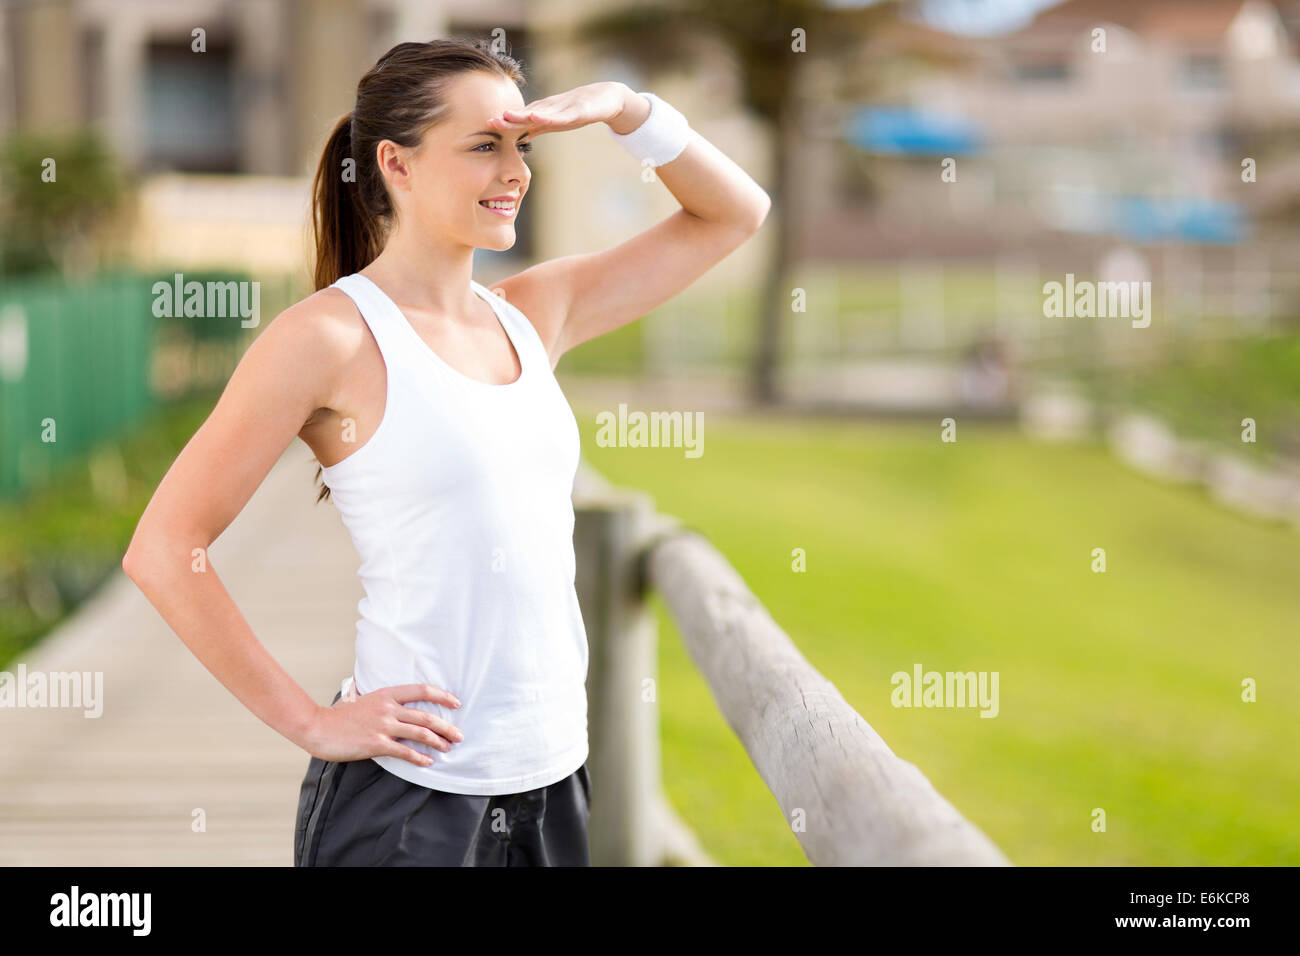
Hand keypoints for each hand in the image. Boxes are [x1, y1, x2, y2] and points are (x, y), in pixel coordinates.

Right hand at [304, 683, 463, 766]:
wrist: (318, 727)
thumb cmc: (338, 715)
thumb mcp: (361, 697)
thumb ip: (378, 698)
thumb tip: (389, 697)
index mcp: (386, 694)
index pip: (421, 690)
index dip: (442, 696)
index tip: (456, 703)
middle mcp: (388, 708)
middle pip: (426, 715)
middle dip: (446, 726)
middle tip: (459, 735)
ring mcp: (382, 726)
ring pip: (420, 733)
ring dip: (438, 741)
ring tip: (448, 748)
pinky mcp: (376, 744)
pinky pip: (404, 751)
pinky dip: (419, 757)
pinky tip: (428, 761)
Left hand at [487, 81, 630, 139]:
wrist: (606, 98)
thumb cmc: (580, 109)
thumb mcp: (556, 122)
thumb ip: (539, 128)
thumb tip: (520, 137)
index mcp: (544, 112)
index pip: (522, 118)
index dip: (505, 121)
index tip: (487, 125)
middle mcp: (550, 108)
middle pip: (527, 113)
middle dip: (509, 117)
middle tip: (490, 120)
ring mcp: (563, 108)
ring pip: (541, 112)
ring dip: (524, 114)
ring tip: (508, 116)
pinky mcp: (578, 110)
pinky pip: (562, 115)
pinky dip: (548, 116)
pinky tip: (537, 117)